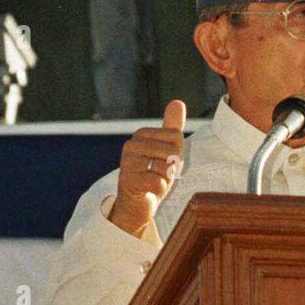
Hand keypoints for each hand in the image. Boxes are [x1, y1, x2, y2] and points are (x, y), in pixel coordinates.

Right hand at [109, 100, 186, 237]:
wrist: (137, 203)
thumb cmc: (153, 174)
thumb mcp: (167, 149)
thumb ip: (172, 126)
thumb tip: (177, 102)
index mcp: (141, 134)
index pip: (176, 138)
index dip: (177, 154)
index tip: (164, 162)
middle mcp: (131, 145)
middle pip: (172, 152)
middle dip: (172, 167)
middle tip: (158, 175)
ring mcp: (127, 162)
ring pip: (165, 167)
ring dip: (164, 179)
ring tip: (152, 182)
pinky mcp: (127, 181)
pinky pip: (157, 183)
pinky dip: (158, 190)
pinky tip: (147, 191)